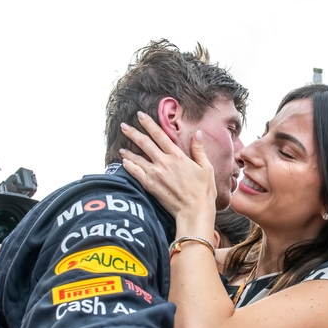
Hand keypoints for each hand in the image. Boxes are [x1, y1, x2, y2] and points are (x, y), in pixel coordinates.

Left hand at [119, 112, 217, 232]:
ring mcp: (155, 174)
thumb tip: (198, 134)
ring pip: (137, 158)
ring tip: (121, 147)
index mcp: (177, 156)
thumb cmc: (203, 191)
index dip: (149, 124)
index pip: (160, 135)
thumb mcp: (206, 168)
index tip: (140, 116)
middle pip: (144, 143)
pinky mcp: (150, 185)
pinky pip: (135, 173)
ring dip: (128, 151)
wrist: (194, 211)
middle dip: (133, 133)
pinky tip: (124, 163)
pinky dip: (128, 166)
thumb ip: (199, 150)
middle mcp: (164, 162)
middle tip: (123, 126)